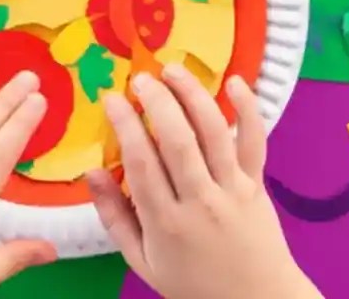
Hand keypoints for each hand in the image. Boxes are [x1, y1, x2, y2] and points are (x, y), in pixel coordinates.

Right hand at [87, 66, 319, 298]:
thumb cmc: (193, 283)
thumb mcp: (142, 261)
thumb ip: (113, 216)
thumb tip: (90, 172)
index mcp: (165, 223)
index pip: (141, 164)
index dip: (125, 125)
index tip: (112, 98)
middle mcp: (200, 202)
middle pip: (178, 141)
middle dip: (158, 102)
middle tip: (141, 78)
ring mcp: (233, 191)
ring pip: (214, 134)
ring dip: (193, 95)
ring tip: (173, 70)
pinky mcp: (257, 185)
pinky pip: (255, 142)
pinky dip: (248, 110)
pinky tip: (234, 82)